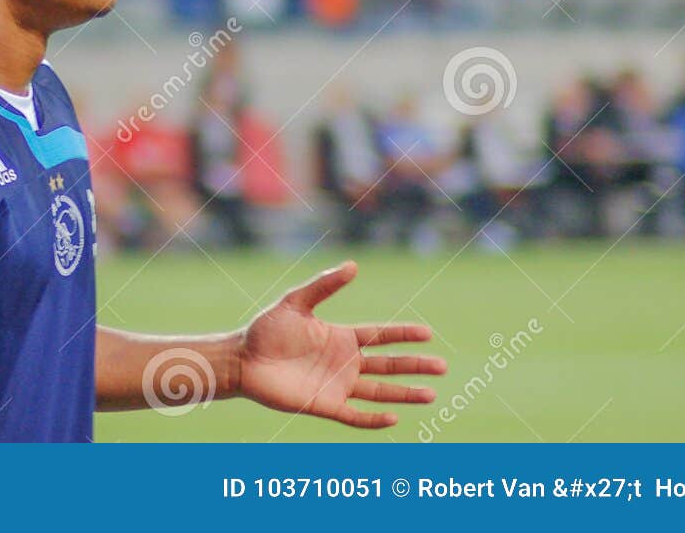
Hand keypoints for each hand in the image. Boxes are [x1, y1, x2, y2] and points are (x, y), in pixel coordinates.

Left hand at [236, 260, 444, 428]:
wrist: (242, 360)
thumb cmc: (266, 330)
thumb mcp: (296, 302)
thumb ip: (324, 286)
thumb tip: (353, 266)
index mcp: (341, 337)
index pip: (380, 336)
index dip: (403, 335)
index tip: (428, 334)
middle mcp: (344, 362)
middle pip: (388, 365)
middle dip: (414, 366)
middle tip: (442, 367)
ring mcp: (336, 385)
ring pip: (379, 392)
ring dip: (404, 394)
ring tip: (431, 394)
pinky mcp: (324, 405)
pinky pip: (355, 416)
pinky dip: (374, 419)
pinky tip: (393, 418)